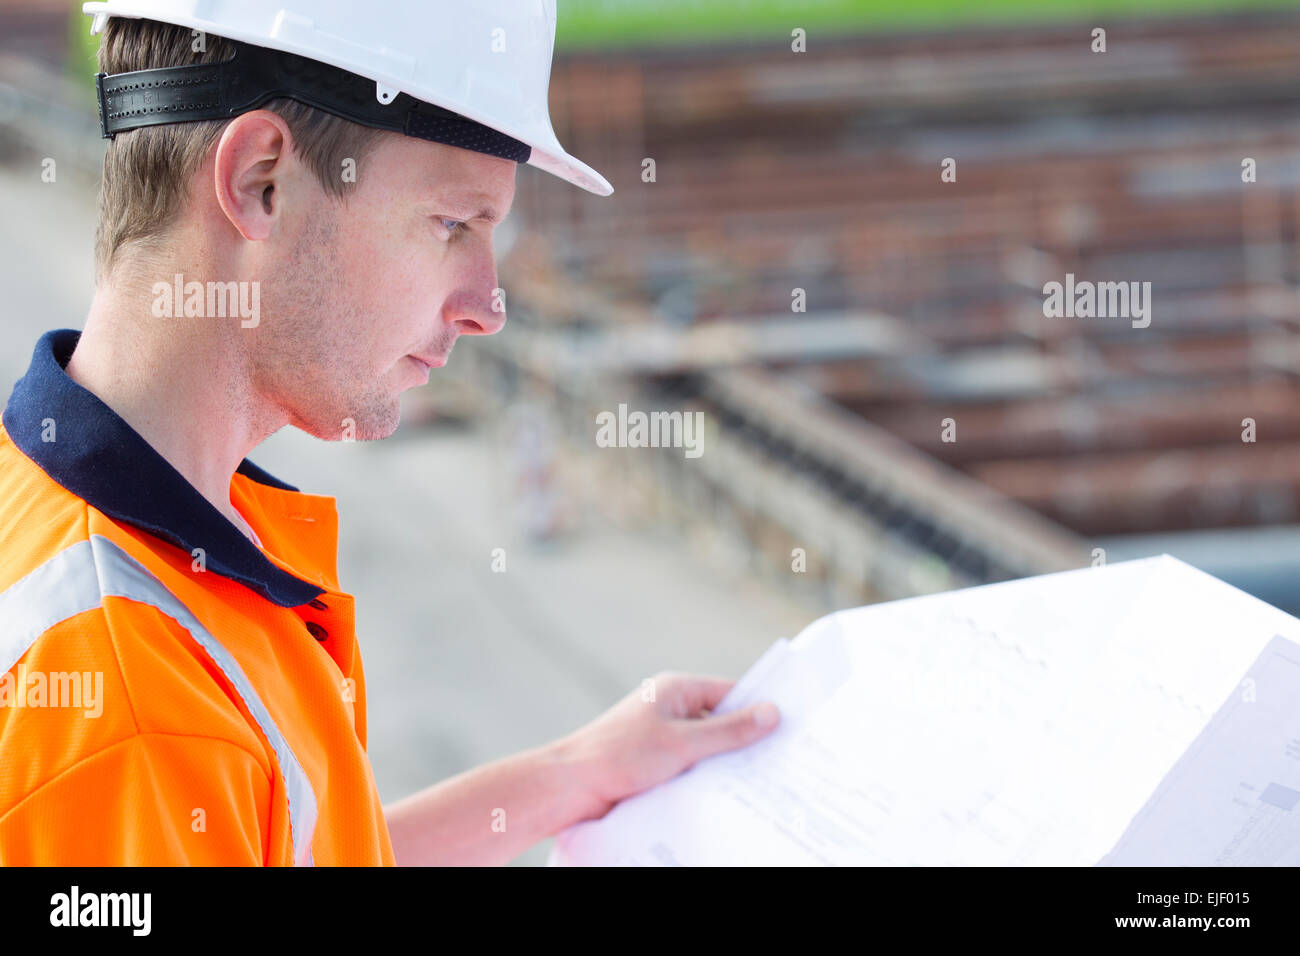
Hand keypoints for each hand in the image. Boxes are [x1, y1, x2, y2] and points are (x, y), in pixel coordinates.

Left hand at [559, 671, 779, 820]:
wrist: (570, 788)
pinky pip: (690, 768)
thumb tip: (772, 714)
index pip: (729, 693)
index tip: (790, 727)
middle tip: (781, 762)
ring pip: (707, 750)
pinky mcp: (653, 765)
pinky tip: (725, 798)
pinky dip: (706, 780)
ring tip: (758, 785)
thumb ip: (728, 731)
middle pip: (720, 723)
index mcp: (674, 690)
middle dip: (745, 743)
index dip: (758, 709)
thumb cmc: (619, 756)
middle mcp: (668, 710)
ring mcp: (660, 738)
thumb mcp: (682, 743)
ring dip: (724, 766)